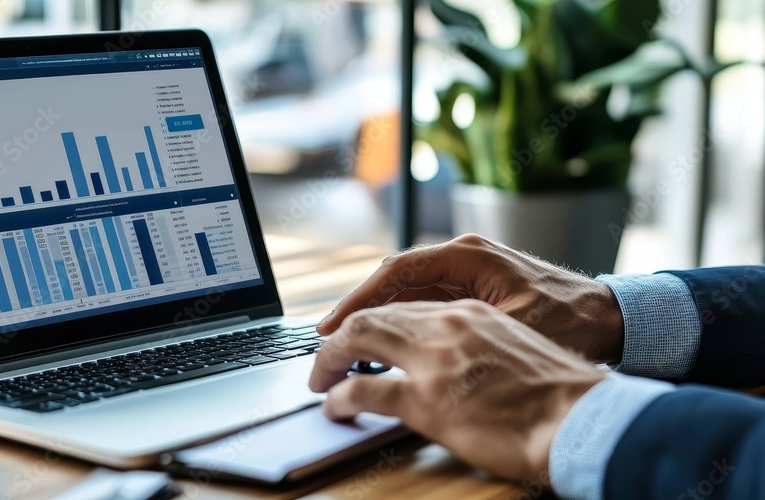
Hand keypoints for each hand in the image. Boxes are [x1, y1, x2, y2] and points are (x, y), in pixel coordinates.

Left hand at [310, 300, 605, 481]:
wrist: (582, 417)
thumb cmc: (559, 390)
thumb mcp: (513, 346)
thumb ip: (474, 343)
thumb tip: (448, 361)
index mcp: (469, 310)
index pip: (404, 303)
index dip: (372, 319)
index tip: (357, 334)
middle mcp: (447, 324)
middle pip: (373, 315)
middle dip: (341, 335)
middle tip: (325, 356)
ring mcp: (434, 359)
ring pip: (359, 340)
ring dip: (330, 358)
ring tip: (320, 377)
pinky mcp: (426, 399)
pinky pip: (363, 390)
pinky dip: (338, 395)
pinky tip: (332, 405)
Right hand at [316, 234, 624, 363]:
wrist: (613, 319)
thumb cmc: (572, 319)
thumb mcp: (513, 325)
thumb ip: (463, 328)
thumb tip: (414, 341)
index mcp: (469, 256)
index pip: (398, 271)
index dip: (361, 297)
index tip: (335, 322)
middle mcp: (464, 257)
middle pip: (395, 277)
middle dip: (360, 306)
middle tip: (328, 335)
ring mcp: (468, 272)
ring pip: (407, 290)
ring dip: (378, 313)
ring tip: (347, 341)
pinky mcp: (474, 289)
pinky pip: (424, 301)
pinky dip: (402, 319)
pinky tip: (386, 342)